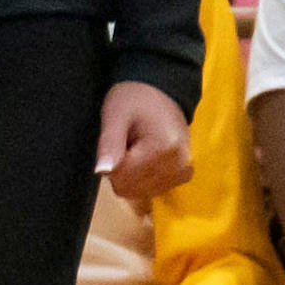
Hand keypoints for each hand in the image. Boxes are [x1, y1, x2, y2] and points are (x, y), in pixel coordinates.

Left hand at [96, 82, 193, 204]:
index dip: (111, 163)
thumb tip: (102, 171)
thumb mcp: (115, 115)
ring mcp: (182, 172)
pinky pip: (152, 191)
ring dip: (132, 175)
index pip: (121, 178)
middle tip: (127, 144)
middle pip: (131, 189)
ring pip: (140, 193)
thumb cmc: (136, 99)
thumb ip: (109, 144)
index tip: (118, 141)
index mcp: (162, 148)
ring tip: (138, 148)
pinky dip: (144, 179)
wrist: (163, 91)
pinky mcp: (183, 175)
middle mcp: (177, 165)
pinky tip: (147, 158)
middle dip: (121, 170)